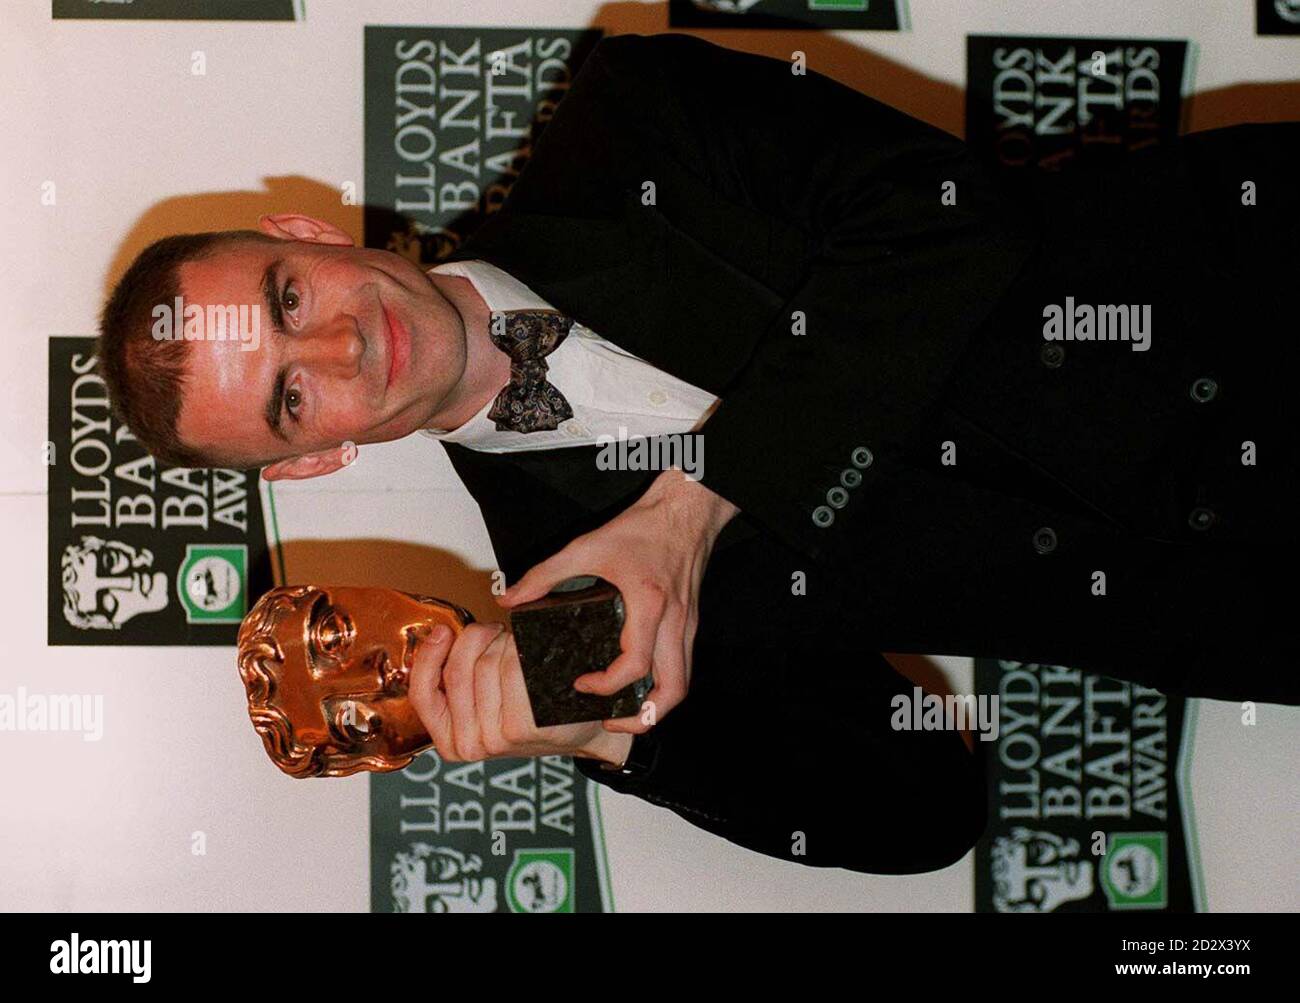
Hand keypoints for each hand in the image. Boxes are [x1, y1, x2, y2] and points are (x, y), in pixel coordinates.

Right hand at [407, 622, 630, 764]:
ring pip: (487, 664)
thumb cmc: (527, 709)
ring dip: (501, 643)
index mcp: (450, 740)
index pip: (422, 694)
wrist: (576, 730)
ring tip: (515, 649)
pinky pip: (512, 669)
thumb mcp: (482, 703)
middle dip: (476, 640)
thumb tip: (439, 635)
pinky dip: (520, 652)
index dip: (428, 657)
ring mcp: (497, 738)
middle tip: (495, 634)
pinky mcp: (524, 726)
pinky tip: (529, 658)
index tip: (441, 632)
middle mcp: (470, 744)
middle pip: (458, 670)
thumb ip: (457, 678)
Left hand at [496, 468, 739, 734]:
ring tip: (627, 713)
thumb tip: (511, 598)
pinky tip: (640, 683)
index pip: (634, 665)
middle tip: (611, 721)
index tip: (581, 684)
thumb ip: (545, 574)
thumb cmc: (643, 528)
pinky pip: (682, 666)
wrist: (684, 511)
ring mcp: (686, 625)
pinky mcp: (690, 623)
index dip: (606, 686)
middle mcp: (673, 622)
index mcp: (648, 606)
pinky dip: (663, 684)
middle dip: (642, 717)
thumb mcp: (587, 547)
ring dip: (657, 706)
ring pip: (682, 683)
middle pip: (673, 690)